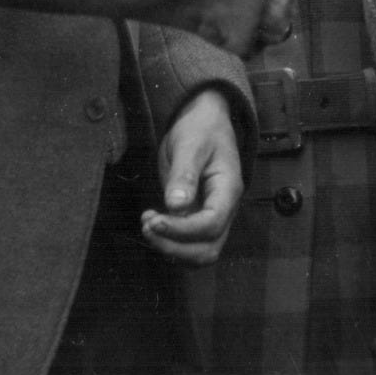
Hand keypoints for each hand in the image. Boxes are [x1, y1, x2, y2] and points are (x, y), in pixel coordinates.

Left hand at [142, 88, 243, 264]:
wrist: (205, 121)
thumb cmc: (200, 129)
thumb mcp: (190, 145)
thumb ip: (184, 176)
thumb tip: (175, 207)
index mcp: (228, 189)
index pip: (210, 225)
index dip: (181, 230)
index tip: (153, 221)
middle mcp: (225, 208)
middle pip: (208, 249)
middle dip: (175, 247)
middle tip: (147, 227)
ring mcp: (213, 215)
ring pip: (200, 252)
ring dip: (171, 248)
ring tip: (147, 225)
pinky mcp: (198, 217)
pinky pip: (189, 243)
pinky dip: (169, 241)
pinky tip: (152, 222)